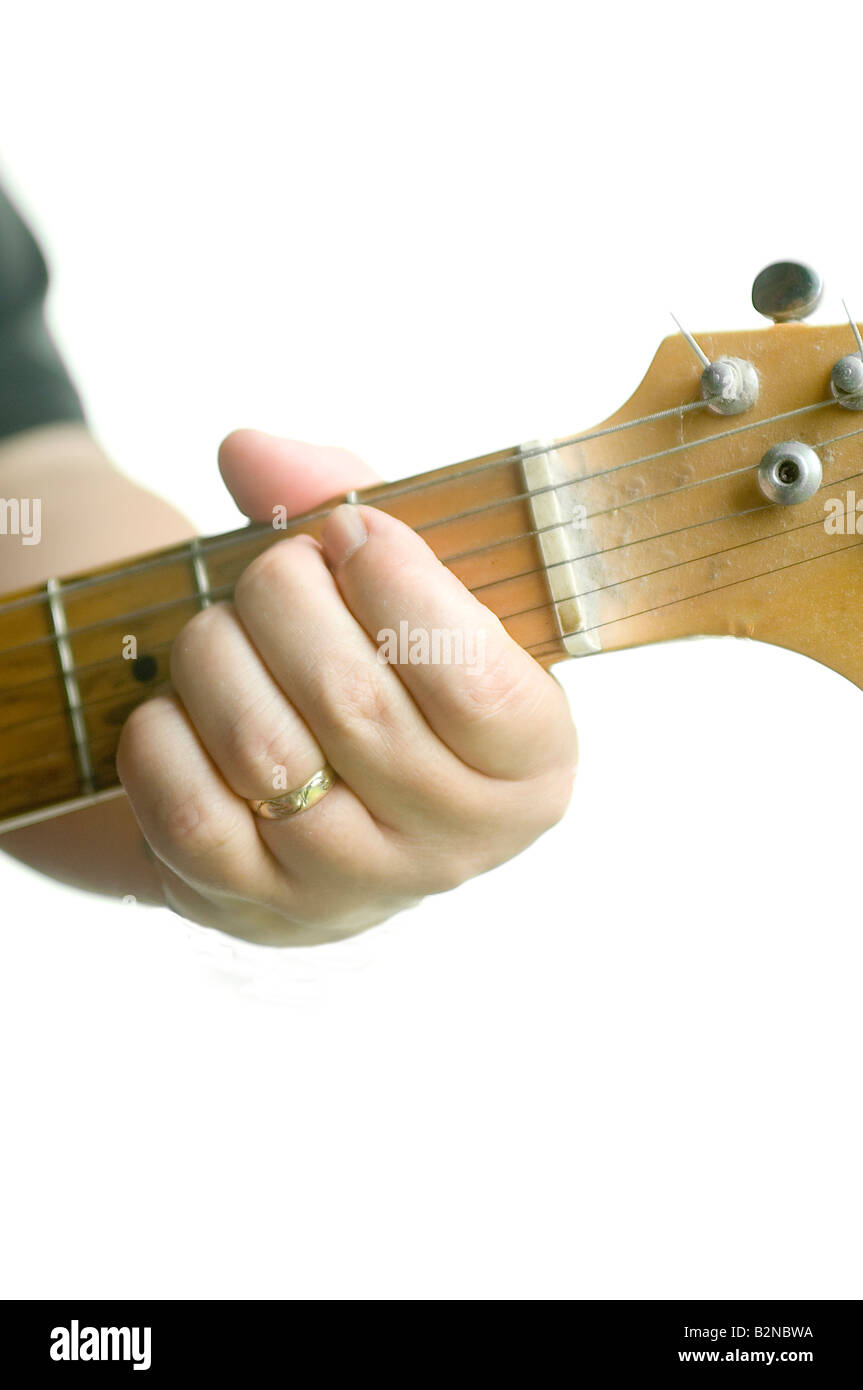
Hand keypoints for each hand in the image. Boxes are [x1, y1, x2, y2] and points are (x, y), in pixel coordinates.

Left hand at [117, 431, 577, 944]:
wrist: (322, 799)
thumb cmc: (383, 670)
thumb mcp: (403, 585)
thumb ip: (349, 495)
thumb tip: (251, 454)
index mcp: (531, 765)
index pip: (478, 685)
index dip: (400, 586)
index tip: (353, 531)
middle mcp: (454, 844)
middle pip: (353, 703)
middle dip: (288, 598)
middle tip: (276, 568)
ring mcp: (350, 887)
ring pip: (263, 752)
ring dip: (218, 655)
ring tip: (224, 630)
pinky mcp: (251, 907)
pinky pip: (187, 808)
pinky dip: (164, 734)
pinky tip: (181, 705)